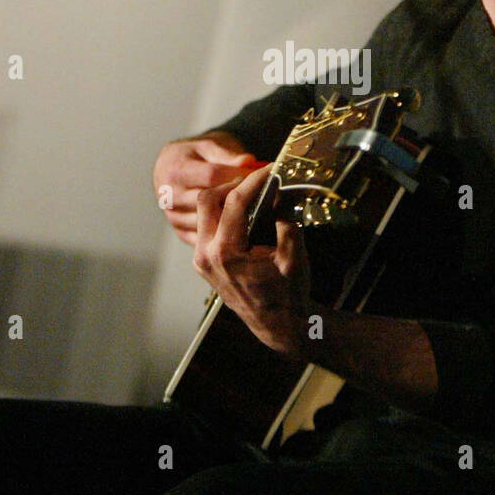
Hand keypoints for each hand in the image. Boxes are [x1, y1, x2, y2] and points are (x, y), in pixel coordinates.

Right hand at [153, 131, 263, 244]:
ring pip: (210, 221)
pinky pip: (207, 236)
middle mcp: (170, 196)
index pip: (212, 176)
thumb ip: (227, 154)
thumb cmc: (193, 154)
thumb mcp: (208, 146)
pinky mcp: (180, 232)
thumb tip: (248, 162)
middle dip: (238, 195)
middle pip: (212, 201)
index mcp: (176, 170)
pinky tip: (238, 221)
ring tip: (251, 206)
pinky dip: (224, 230)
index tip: (260, 175)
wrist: (170, 167)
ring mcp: (174, 216)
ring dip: (233, 215)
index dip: (239, 175)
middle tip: (261, 192)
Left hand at [193, 163, 313, 356]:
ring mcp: (201, 259)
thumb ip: (287, 224)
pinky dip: (223, 213)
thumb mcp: (294, 258)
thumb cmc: (287, 295)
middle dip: (233, 184)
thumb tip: (281, 195)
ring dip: (225, 197)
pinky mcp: (204, 262)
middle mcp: (206, 255)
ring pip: (204, 212)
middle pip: (208, 200)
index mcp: (226, 253)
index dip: (255, 180)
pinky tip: (244, 211)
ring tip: (252, 192)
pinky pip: (207, 226)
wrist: (277, 325)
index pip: (236, 203)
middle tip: (257, 179)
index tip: (271, 169)